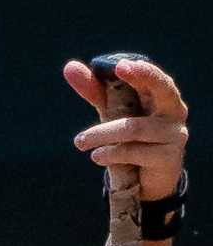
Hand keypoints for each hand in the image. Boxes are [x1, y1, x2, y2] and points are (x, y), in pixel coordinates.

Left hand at [65, 55, 187, 201]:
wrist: (145, 181)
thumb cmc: (130, 139)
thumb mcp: (112, 113)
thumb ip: (95, 91)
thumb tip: (70, 66)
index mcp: (162, 97)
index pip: (154, 78)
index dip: (141, 70)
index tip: (120, 65)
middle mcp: (174, 111)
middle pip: (163, 89)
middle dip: (143, 77)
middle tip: (120, 68)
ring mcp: (175, 134)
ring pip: (133, 127)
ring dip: (101, 134)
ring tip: (80, 142)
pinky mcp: (168, 158)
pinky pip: (134, 151)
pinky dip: (111, 153)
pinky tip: (96, 156)